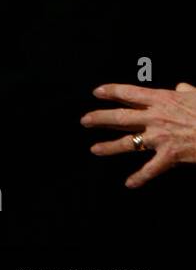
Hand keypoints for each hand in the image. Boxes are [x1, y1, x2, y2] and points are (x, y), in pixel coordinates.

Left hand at [81, 82, 195, 187]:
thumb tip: (181, 86)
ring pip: (127, 143)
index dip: (111, 91)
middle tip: (84, 121)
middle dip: (99, 118)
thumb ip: (186, 90)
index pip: (129, 93)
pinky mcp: (169, 156)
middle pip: (120, 117)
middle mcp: (155, 117)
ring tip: (94, 149)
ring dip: (109, 147)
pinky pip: (150, 169)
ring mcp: (160, 137)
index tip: (96, 92)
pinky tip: (129, 183)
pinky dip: (139, 177)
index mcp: (161, 99)